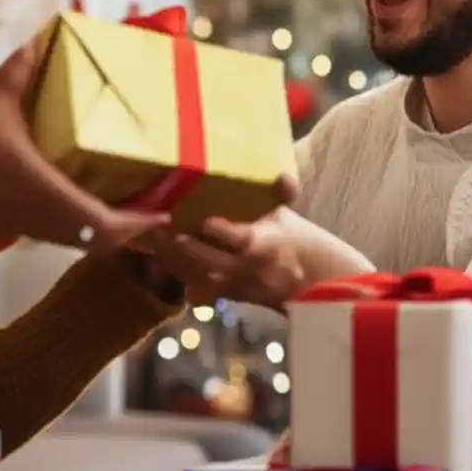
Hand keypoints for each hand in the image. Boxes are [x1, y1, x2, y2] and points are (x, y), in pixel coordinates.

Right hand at [0, 39, 170, 255]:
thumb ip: (16, 72)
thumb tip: (37, 40)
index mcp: (48, 193)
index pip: (104, 224)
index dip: (137, 224)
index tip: (164, 213)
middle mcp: (47, 217)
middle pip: (102, 241)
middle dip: (132, 230)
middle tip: (155, 209)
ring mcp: (35, 227)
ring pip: (84, 241)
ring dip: (111, 230)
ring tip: (133, 208)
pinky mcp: (23, 227)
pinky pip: (67, 236)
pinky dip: (88, 227)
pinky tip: (91, 205)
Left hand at [150, 185, 373, 308]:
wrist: (318, 287)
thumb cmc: (302, 244)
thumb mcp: (290, 218)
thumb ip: (281, 194)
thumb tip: (281, 173)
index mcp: (261, 243)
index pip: (236, 238)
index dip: (217, 229)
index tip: (200, 218)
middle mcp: (246, 267)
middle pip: (207, 260)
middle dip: (182, 247)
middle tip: (158, 229)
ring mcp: (237, 285)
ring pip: (198, 277)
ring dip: (174, 262)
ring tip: (153, 243)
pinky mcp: (232, 297)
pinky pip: (200, 291)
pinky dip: (182, 277)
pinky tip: (162, 262)